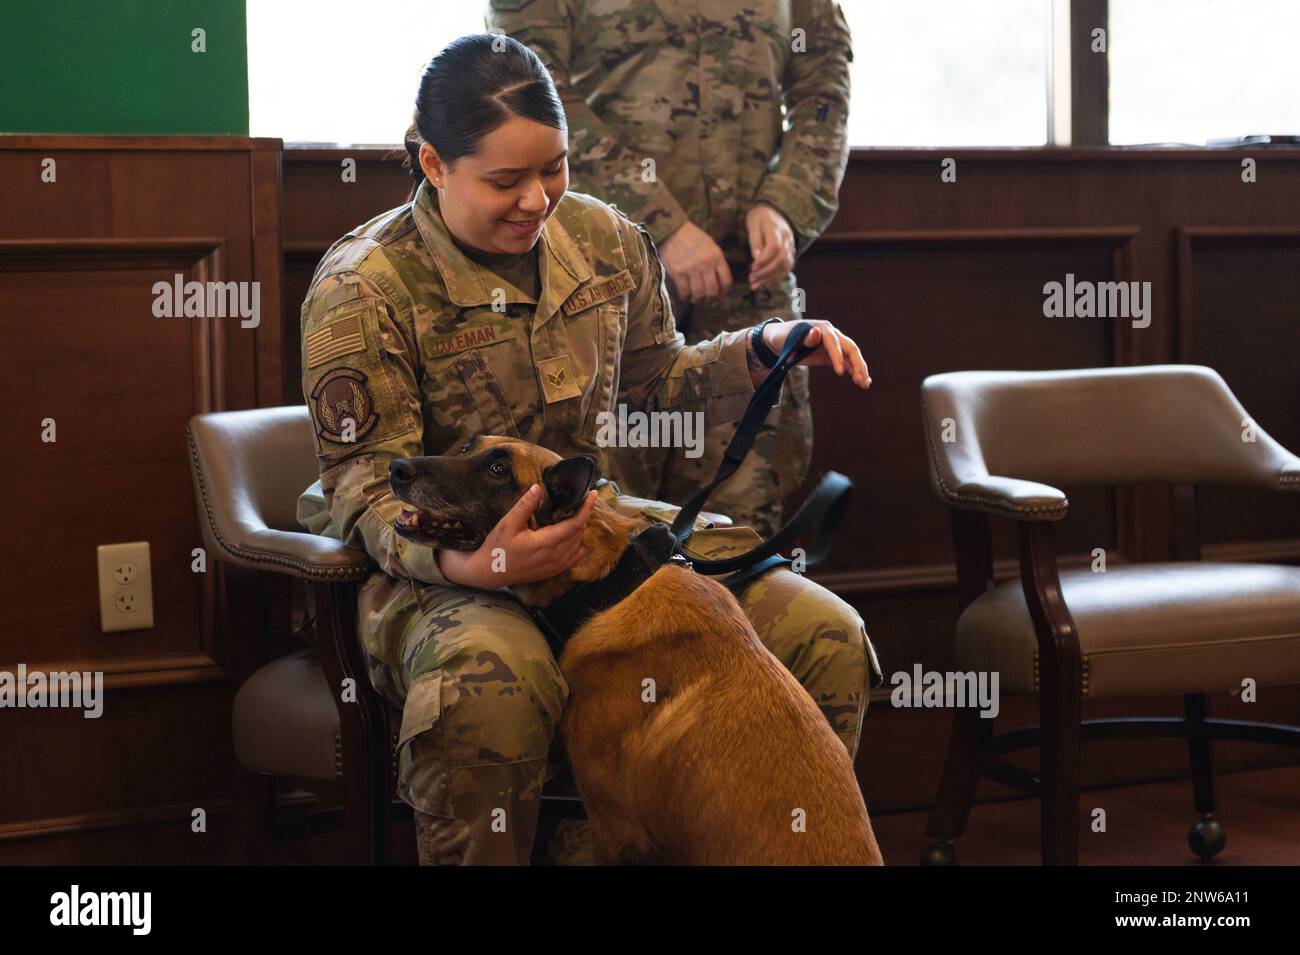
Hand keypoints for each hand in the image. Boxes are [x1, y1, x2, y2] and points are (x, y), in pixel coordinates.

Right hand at [436, 484, 597, 588]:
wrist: (489, 573)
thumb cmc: (497, 547)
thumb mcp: (508, 523)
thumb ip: (524, 506)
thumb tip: (537, 488)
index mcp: (545, 543)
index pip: (575, 524)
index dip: (586, 508)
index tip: (591, 494)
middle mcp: (555, 557)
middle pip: (580, 533)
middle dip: (584, 515)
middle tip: (583, 500)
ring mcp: (555, 566)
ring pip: (580, 545)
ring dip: (581, 529)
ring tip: (579, 513)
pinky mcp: (553, 572)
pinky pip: (575, 557)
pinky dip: (580, 545)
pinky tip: (577, 535)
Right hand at [659, 221, 731, 304]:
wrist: (673, 230)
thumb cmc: (693, 238)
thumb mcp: (711, 246)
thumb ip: (716, 263)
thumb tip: (719, 285)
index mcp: (717, 256)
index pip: (726, 281)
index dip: (724, 293)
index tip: (720, 297)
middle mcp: (706, 263)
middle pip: (713, 291)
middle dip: (711, 299)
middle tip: (707, 300)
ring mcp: (691, 268)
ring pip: (699, 293)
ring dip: (698, 299)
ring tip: (695, 298)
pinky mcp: (678, 272)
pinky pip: (684, 291)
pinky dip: (685, 297)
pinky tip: (685, 295)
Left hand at [746, 204, 795, 291]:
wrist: (774, 213)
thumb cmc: (760, 218)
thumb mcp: (753, 222)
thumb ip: (755, 239)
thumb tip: (756, 257)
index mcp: (777, 229)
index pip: (774, 247)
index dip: (764, 259)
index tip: (752, 267)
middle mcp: (787, 240)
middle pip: (781, 260)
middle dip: (766, 272)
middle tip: (751, 279)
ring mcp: (791, 248)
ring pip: (784, 267)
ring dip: (770, 278)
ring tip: (755, 286)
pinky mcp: (790, 255)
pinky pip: (785, 270)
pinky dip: (775, 279)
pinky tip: (763, 284)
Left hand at [758, 319, 871, 389]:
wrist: (782, 339)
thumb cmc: (785, 338)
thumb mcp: (791, 339)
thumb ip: (804, 338)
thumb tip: (816, 333)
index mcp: (823, 329)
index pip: (834, 343)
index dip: (837, 357)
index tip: (840, 373)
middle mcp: (833, 335)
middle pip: (850, 348)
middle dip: (856, 364)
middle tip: (860, 380)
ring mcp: (835, 345)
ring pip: (852, 357)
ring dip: (860, 370)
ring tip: (865, 385)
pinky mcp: (834, 355)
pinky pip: (848, 363)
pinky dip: (856, 371)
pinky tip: (864, 382)